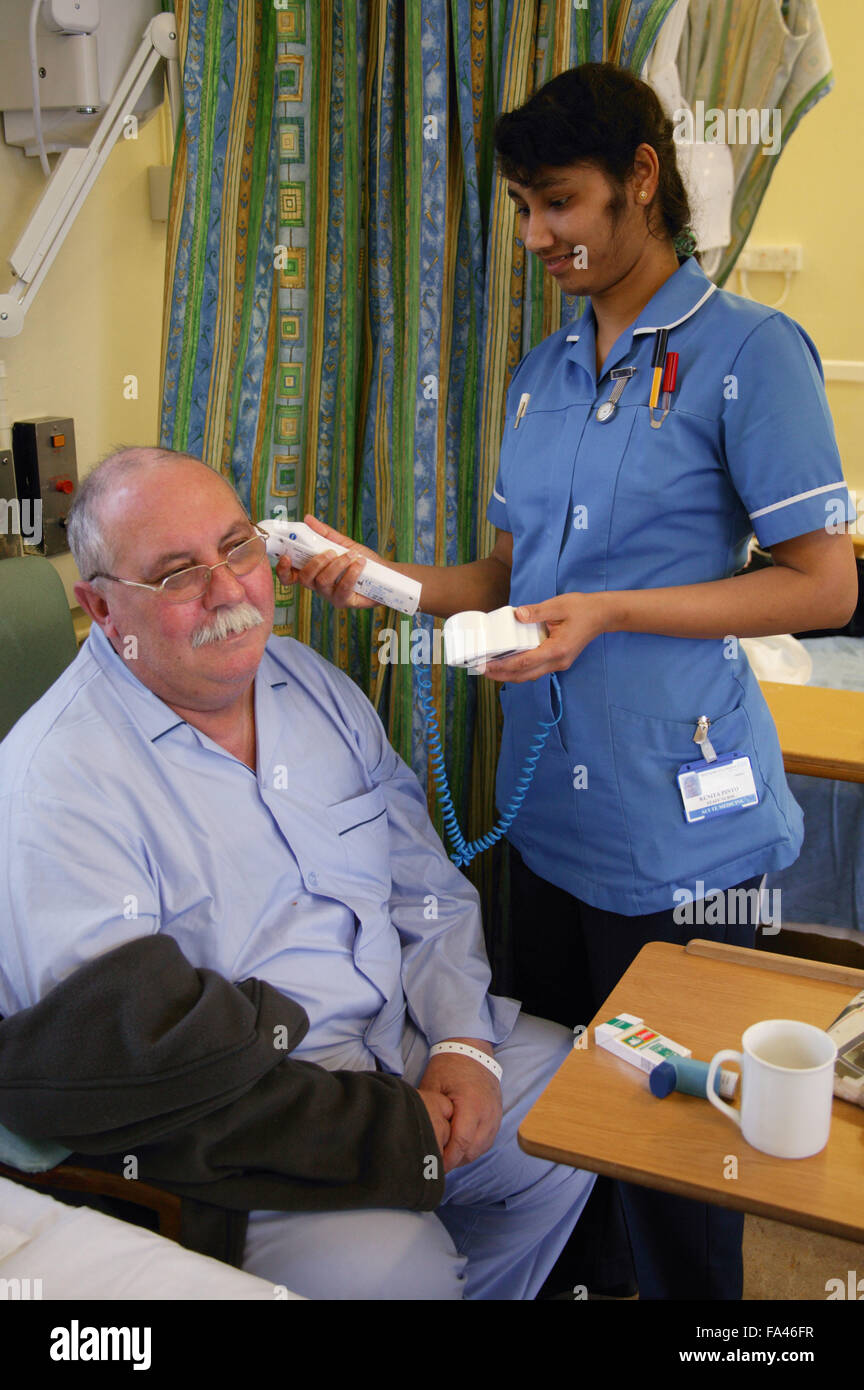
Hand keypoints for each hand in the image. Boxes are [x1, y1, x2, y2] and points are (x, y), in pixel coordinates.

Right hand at [274, 514, 379, 608]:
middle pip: (305, 578)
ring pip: (323, 582)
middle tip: (332, 551)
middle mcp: (318, 585)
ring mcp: (330, 595)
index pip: (289, 575)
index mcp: (313, 571)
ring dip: (337, 565)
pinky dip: (351, 573)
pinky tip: (360, 563)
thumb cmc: (361, 559)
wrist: (384, 573)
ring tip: (352, 555)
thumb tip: (308, 519)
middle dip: (316, 562)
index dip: (283, 569)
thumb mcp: (342, 543)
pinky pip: (342, 589)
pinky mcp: (344, 601)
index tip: (286, 557)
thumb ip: (324, 533)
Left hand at [417, 1040, 501, 1173]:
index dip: (447, 1159)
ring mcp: (495, 1116)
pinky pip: (487, 1141)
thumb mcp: (433, 1086)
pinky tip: (459, 1147)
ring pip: (481, 1149)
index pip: (461, 1143)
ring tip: (446, 1157)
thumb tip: (417, 1137)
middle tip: (436, 1164)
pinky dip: (474, 1148)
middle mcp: (488, 1113)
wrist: (472, 1051)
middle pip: (472, 1150)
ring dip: (464, 1156)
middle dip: (454, 1161)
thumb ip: (429, 1112)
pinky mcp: (497, 1117)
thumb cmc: (449, 1067)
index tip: (433, 1165)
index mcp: (471, 1104)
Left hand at [482, 592, 610, 682]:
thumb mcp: (558, 605)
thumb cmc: (582, 609)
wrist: (602, 615)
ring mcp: (559, 664)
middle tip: (480, 670)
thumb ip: (536, 611)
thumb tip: (516, 615)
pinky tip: (507, 663)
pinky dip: (519, 669)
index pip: (525, 662)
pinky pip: (535, 669)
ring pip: (529, 675)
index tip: (485, 665)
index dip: (503, 666)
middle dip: (501, 675)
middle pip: (524, 675)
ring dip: (509, 675)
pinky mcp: (558, 661)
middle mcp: (558, 661)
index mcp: (557, 649)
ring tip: (489, 669)